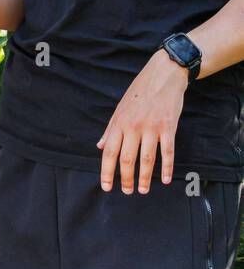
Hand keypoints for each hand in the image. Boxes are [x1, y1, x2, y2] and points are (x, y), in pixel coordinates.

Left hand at [98, 50, 188, 193]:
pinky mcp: (168, 127)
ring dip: (144, 177)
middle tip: (126, 191)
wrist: (162, 76)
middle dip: (125, 178)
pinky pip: (167, 151)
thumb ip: (110, 129)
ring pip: (146, 158)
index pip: (109, 152)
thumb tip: (100, 146)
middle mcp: (133, 127)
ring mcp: (151, 127)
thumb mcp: (119, 109)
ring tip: (143, 190)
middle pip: (127, 158)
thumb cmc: (139, 93)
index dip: (106, 171)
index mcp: (119, 123)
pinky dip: (166, 167)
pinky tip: (164, 179)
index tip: (106, 186)